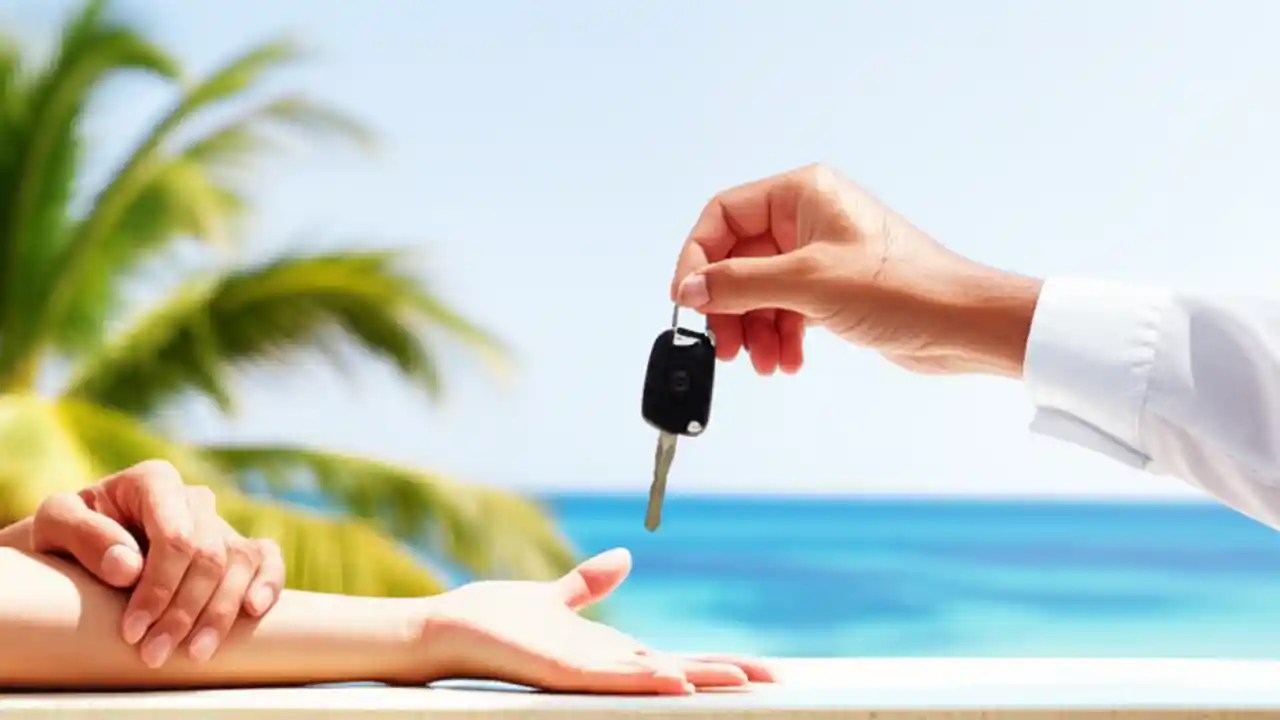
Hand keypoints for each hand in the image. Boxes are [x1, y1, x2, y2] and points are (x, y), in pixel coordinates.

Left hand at [28, 460, 283, 666]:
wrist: (79, 548)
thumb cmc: (67, 534)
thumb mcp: (54, 525)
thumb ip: (84, 534)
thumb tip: (129, 567)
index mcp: (155, 480)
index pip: (176, 536)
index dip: (160, 586)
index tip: (132, 630)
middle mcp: (194, 498)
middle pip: (208, 556)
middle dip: (184, 611)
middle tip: (153, 653)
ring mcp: (218, 522)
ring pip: (239, 562)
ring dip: (220, 612)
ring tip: (195, 653)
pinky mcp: (236, 547)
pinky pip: (266, 557)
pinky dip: (269, 581)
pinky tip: (254, 609)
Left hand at [413, 548, 772, 692]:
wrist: (447, 631)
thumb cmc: (497, 621)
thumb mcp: (556, 598)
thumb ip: (590, 583)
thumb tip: (625, 557)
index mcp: (608, 653)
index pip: (676, 659)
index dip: (718, 663)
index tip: (761, 668)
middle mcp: (603, 668)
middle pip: (678, 672)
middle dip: (725, 676)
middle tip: (777, 682)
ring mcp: (583, 673)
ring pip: (652, 678)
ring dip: (697, 680)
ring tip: (741, 684)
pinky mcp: (558, 671)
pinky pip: (608, 678)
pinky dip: (644, 679)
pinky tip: (675, 680)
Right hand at [671, 164, 1042, 376]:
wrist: (962, 325)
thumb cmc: (905, 287)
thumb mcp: (808, 283)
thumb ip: (741, 284)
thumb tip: (691, 288)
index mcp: (803, 193)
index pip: (725, 214)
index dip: (699, 256)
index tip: (687, 297)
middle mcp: (808, 218)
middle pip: (738, 258)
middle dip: (728, 305)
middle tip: (722, 343)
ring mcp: (820, 256)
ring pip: (759, 290)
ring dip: (753, 329)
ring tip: (760, 362)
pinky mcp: (832, 289)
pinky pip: (784, 310)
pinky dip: (778, 336)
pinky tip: (785, 361)